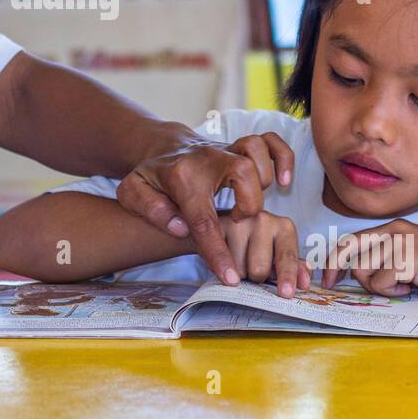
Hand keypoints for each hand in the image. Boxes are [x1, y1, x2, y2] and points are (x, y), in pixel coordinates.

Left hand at [116, 131, 294, 284]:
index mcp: (181, 176)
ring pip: (256, 151)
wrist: (165, 149)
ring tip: (252, 203)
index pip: (203, 218)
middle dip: (248, 204)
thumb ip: (151, 210)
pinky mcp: (242, 146)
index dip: (218, 251)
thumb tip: (181, 227)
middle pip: (241, 171)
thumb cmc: (152, 179)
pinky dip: (283, 158)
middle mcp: (208, 157)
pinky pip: (272, 141)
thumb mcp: (133, 193)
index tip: (230, 277)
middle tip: (238, 222)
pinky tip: (284, 181)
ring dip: (263, 179)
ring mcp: (228, 149)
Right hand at [219, 210, 311, 297]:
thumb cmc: (258, 245)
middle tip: (253, 267)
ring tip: (237, 259)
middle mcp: (262, 219)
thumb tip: (304, 283)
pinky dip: (219, 267)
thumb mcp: (279, 255)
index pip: (286, 257)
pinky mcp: (216, 226)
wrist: (226, 227)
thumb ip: (294, 268)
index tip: (286, 293)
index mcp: (284, 227)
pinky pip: (217, 263)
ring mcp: (238, 221)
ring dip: (236, 273)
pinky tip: (224, 256)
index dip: (287, 275)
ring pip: (237, 271)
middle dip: (255, 276)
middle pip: (259, 269)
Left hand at [320, 219, 417, 297]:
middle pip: (353, 257)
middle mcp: (392, 232)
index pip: (351, 240)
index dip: (335, 260)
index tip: (329, 279)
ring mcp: (399, 244)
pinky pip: (381, 283)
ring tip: (402, 285)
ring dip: (379, 287)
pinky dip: (393, 292)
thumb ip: (386, 257)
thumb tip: (356, 273)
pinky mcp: (406, 260)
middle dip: (356, 278)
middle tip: (372, 287)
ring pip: (364, 272)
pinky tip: (411, 287)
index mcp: (392, 228)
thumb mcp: (410, 253)